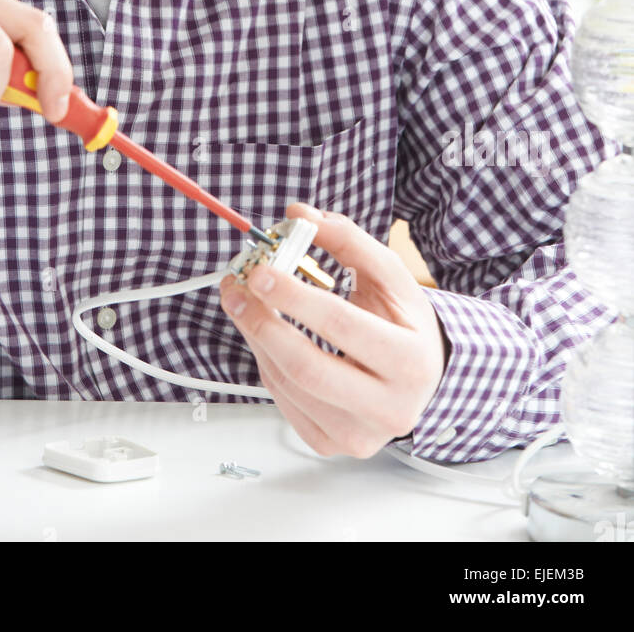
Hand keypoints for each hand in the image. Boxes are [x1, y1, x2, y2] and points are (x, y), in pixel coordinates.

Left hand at [219, 202, 449, 457]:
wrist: (421, 377)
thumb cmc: (403, 324)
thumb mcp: (389, 276)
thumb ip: (347, 239)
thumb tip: (299, 214)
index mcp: (411, 361)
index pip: (342, 325)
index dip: (295, 296)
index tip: (260, 271)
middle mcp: (390, 408)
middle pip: (307, 367)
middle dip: (262, 322)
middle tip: (237, 289)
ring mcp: (358, 435)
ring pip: (288, 385)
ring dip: (256, 338)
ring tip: (244, 303)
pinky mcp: (330, 444)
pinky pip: (284, 402)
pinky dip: (266, 363)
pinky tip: (267, 336)